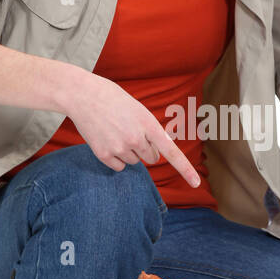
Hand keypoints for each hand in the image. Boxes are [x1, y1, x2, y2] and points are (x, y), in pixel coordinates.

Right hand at [65, 71, 201, 187]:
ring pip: (134, 162)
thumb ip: (150, 130)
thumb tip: (157, 151)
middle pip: (151, 158)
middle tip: (130, 131)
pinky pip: (119, 167)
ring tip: (115, 132)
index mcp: (149, 125)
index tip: (196, 184)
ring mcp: (119, 148)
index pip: (171, 152)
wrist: (83, 95)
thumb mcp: (138, 110)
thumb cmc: (113, 99)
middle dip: (145, 149)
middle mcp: (136, 139)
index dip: (185, 169)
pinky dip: (115, 158)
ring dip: (128, 152)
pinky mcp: (103, 154)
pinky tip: (107, 140)